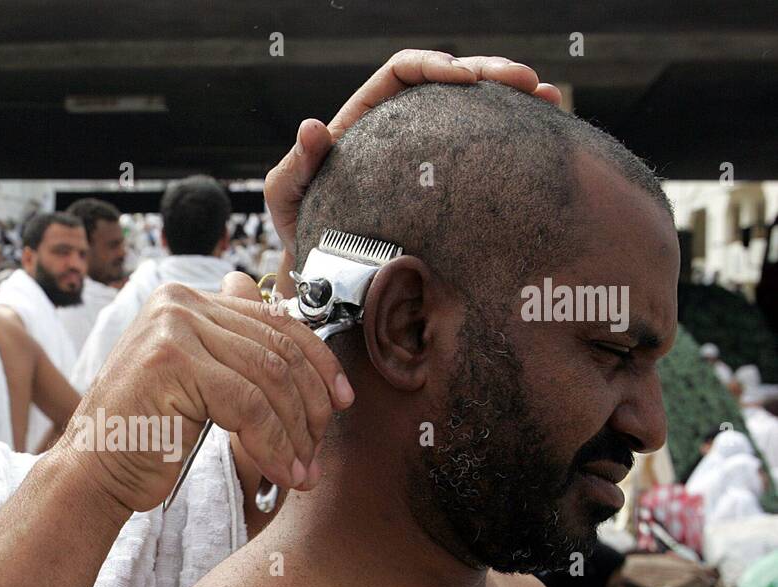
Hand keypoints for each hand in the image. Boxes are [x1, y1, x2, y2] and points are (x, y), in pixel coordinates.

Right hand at [54, 280, 352, 513]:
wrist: (92, 472)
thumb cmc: (142, 436)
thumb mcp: (196, 384)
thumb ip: (235, 353)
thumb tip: (294, 329)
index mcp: (183, 299)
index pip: (274, 320)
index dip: (318, 362)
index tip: (341, 400)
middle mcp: (176, 302)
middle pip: (277, 348)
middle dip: (309, 405)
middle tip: (318, 449)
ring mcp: (171, 327)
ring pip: (268, 378)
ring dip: (295, 432)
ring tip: (301, 469)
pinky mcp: (171, 362)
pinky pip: (248, 405)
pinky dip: (274, 444)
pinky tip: (281, 472)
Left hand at [265, 50, 562, 268]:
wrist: (323, 270)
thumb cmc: (302, 228)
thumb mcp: (288, 198)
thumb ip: (295, 165)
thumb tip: (313, 128)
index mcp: (367, 118)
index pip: (403, 72)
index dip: (434, 65)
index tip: (462, 78)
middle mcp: (402, 125)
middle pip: (450, 80)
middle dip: (491, 71)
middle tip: (527, 80)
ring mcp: (430, 150)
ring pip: (476, 108)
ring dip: (514, 97)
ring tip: (548, 98)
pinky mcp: (450, 178)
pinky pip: (485, 148)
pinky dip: (516, 138)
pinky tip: (550, 132)